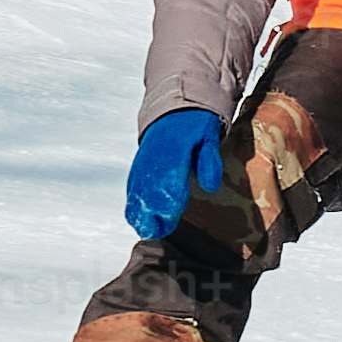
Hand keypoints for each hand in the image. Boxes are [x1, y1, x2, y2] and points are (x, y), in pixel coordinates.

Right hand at [125, 108, 226, 241]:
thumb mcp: (209, 140)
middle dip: (154, 222)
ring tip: (155, 227)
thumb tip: (211, 187)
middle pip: (147, 204)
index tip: (174, 218)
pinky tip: (145, 219)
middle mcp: (152, 168)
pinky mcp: (135, 175)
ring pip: (134, 204)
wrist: (172, 113)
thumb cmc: (194, 129)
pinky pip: (130, 198)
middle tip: (165, 228)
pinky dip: (136, 211)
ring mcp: (141, 172)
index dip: (169, 211)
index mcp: (171, 160)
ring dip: (143, 220)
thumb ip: (210, 163)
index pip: (166, 194)